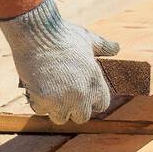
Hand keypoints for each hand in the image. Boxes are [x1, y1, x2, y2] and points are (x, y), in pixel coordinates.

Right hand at [0, 0, 118, 124]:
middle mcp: (82, 94)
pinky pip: (41, 110)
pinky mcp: (43, 100)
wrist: (37, 33)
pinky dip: (37, 101)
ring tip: (49, 92)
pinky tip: (36, 87)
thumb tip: (116, 47)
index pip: (101, 105)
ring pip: (60, 118)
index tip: (81, 93)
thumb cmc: (63, 34)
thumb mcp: (87, 39)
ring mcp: (62, 99)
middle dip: (73, 108)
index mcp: (96, 81)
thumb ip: (103, 47)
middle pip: (81, 117)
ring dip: (54, 108)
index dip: (91, 100)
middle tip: (63, 94)